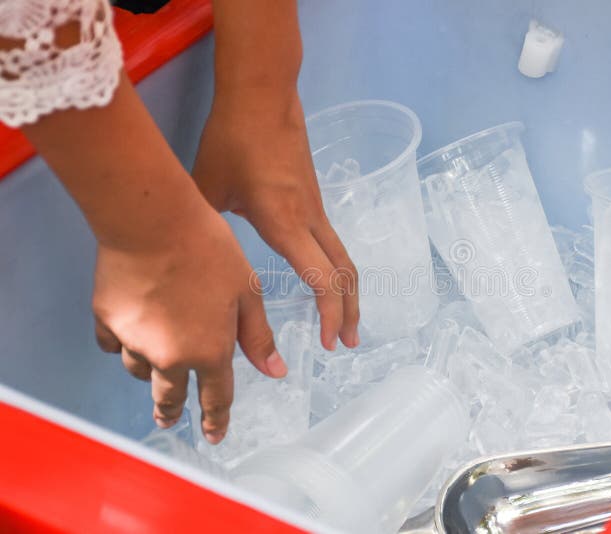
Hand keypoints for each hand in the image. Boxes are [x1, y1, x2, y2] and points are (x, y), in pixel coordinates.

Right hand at [92, 200, 286, 443]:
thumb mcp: (247, 292)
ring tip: (157, 363)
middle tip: (170, 419)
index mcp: (209, 350)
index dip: (216, 419)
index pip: (216, 397)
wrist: (154, 220)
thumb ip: (258, 336)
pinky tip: (132, 331)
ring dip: (151, 372)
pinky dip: (123, 343)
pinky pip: (113, 345)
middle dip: (173, 411)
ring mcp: (133, 340)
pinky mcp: (106, 320)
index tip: (215, 435)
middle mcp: (169, 355)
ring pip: (139, 371)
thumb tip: (275, 370)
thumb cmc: (209, 249)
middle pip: (170, 397)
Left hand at [193, 90, 359, 350]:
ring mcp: (316, 207)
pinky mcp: (312, 198)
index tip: (327, 343)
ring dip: (348, 292)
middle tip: (347, 343)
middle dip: (349, 311)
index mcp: (286, 223)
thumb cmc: (233, 139)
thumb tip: (188, 261)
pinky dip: (336, 271)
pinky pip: (332, 243)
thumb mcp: (209, 188)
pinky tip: (323, 281)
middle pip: (346, 272)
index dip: (330, 314)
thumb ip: (203, 229)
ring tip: (344, 321)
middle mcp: (310, 219)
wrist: (263, 95)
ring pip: (343, 258)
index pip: (322, 278)